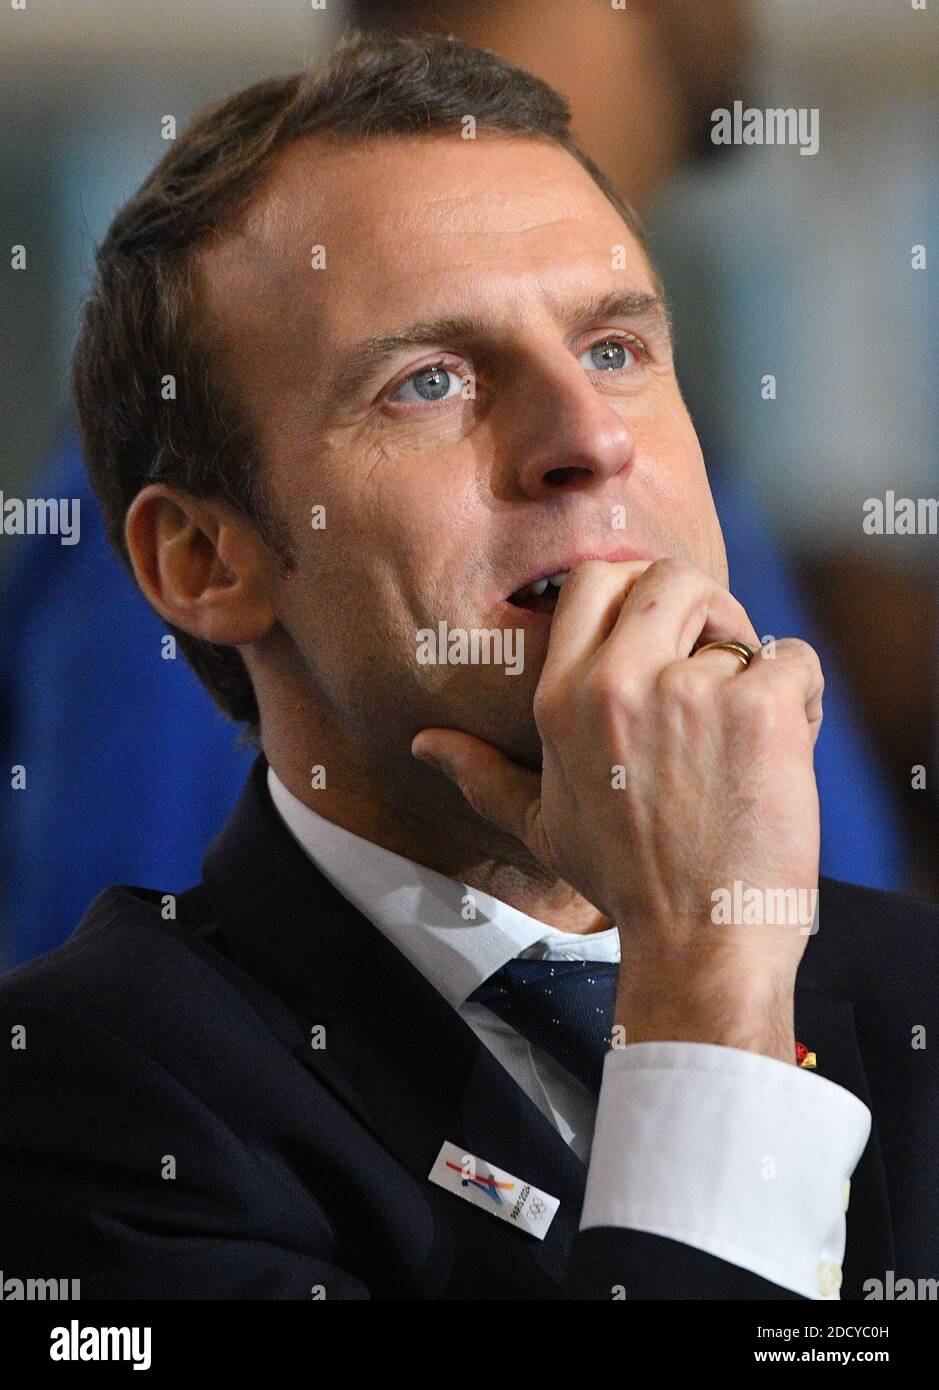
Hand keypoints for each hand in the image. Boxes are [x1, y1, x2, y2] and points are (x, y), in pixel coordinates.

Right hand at [412, 558, 824, 1062]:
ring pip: (742, 628)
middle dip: (705, 606)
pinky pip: (794, 660)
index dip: (639, 587)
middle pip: (670, 578)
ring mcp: (690, 693)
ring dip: (757, 668)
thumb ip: (484, 776)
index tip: (666, 628)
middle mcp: (617, 683)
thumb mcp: (542, 825)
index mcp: (562, 699)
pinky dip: (801, 696)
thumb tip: (425, 745)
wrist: (700, 941)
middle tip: (719, 658)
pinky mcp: (760, 709)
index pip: (594, 578)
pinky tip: (783, 750)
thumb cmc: (626, 882)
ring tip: (750, 731)